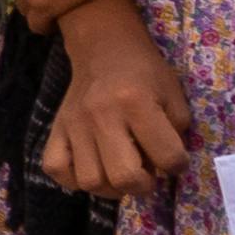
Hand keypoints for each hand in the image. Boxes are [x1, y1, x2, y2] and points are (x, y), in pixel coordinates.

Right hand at [43, 8, 188, 195]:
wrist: (104, 47)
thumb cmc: (144, 72)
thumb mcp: (173, 94)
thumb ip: (175, 132)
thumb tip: (165, 167)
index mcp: (136, 102)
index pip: (166, 157)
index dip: (178, 166)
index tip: (175, 161)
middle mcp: (102, 115)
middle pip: (123, 177)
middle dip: (143, 185)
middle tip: (146, 174)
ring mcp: (74, 124)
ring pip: (90, 181)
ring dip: (110, 187)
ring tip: (119, 174)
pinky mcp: (57, 128)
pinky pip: (56, 169)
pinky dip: (73, 179)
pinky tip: (92, 169)